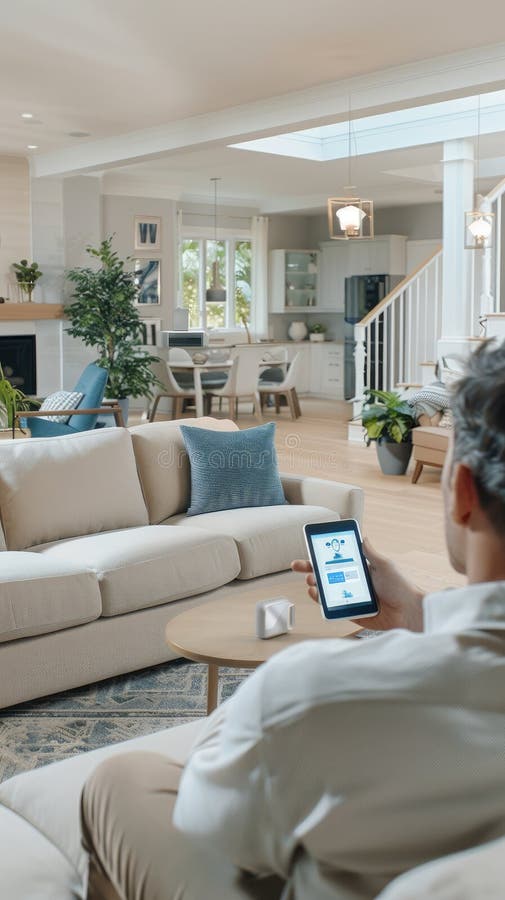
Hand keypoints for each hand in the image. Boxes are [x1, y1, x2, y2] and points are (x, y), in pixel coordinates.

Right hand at [291, 538, 424, 632]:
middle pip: (327, 576)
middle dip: (310, 570)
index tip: (310, 550)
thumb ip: (371, 552)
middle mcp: (354, 584)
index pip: (337, 561)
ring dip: (315, 584)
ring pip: (327, 591)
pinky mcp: (352, 613)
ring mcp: (352, 599)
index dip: (322, 556)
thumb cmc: (401, 587)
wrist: (409, 611)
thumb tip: (363, 536)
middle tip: (298, 566)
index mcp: (361, 570)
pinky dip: (322, 602)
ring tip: (311, 580)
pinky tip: (316, 594)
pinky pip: (333, 608)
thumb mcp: (385, 564)